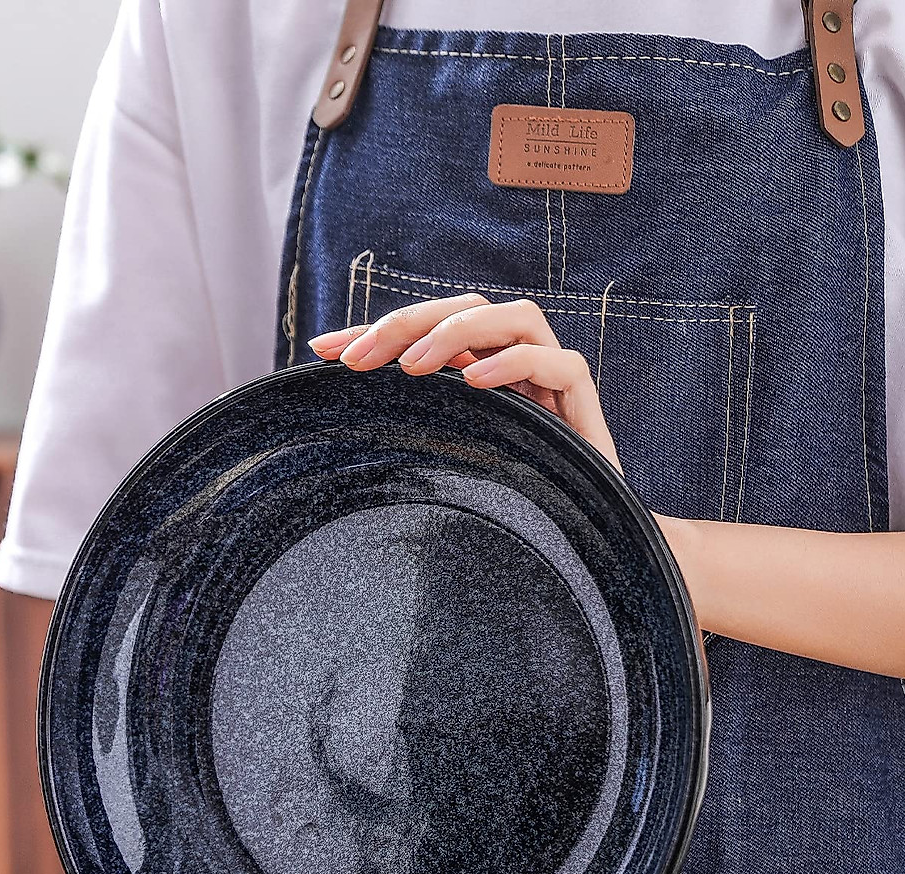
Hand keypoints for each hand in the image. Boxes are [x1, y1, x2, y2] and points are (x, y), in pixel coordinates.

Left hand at [308, 293, 621, 471]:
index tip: (322, 353)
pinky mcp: (582, 397)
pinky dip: (515, 363)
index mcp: (479, 369)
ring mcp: (550, 375)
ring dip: (458, 331)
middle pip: (464, 309)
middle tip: (359, 358)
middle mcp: (514, 361)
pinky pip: (556, 362)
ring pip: (514, 317)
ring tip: (414, 364)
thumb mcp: (446, 463)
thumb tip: (342, 424)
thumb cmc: (510, 500)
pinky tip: (475, 380)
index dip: (373, 334)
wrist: (579, 533)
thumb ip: (413, 433)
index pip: (425, 332)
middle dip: (406, 325)